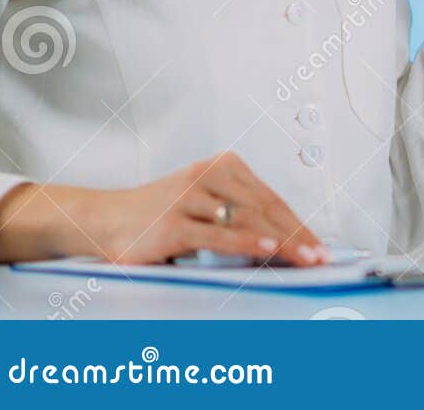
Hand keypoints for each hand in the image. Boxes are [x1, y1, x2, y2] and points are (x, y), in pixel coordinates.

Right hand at [49, 152, 324, 265]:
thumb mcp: (205, 206)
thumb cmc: (160, 216)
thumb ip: (239, 215)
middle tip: (321, 256)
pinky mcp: (175, 221)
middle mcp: (210, 175)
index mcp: (224, 166)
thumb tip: (286, 241)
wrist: (103, 219)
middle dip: (298, 235)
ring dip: (283, 243)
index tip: (320, 246)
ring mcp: (191, 197)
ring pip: (248, 221)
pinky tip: (268, 250)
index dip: (299, 224)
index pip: (272, 199)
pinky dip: (247, 243)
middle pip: (267, 208)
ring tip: (305, 258)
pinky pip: (218, 234)